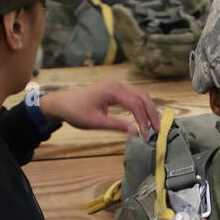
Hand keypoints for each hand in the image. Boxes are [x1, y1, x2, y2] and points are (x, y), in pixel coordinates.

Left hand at [39, 82, 159, 136]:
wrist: (62, 103)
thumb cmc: (76, 112)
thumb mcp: (96, 122)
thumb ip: (117, 126)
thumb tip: (135, 132)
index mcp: (112, 90)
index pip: (135, 105)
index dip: (143, 120)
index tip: (146, 135)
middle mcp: (117, 84)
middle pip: (142, 97)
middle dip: (151, 114)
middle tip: (157, 130)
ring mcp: (117, 85)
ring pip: (141, 95)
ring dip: (149, 109)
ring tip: (153, 125)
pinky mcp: (115, 89)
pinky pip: (134, 95)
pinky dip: (142, 106)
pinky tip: (144, 117)